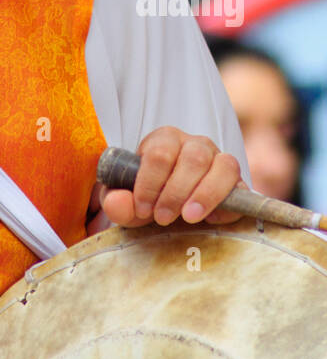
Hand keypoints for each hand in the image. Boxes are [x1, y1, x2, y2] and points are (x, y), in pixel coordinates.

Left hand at [97, 127, 245, 227]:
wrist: (174, 210)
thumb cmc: (149, 199)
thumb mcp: (129, 203)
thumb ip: (117, 202)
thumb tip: (117, 202)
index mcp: (164, 140)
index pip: (159, 153)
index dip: (150, 182)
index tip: (144, 209)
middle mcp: (194, 144)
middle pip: (192, 158)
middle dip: (175, 191)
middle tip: (162, 218)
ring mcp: (219, 160)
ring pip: (223, 165)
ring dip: (205, 193)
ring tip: (189, 217)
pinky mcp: (236, 181)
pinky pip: (241, 185)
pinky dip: (229, 202)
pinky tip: (213, 218)